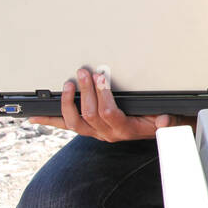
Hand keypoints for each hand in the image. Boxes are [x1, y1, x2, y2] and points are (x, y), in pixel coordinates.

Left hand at [27, 66, 196, 140]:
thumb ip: (169, 121)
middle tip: (84, 72)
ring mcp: (96, 133)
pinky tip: (35, 117)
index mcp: (126, 130)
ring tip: (68, 84)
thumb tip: (165, 121)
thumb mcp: (171, 119)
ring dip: (68, 102)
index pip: (109, 114)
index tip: (102, 77)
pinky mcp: (89, 130)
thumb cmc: (163, 120)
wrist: (160, 132)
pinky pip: (67, 126)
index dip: (103, 96)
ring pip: (74, 122)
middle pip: (89, 115)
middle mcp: (108, 134)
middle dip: (85, 92)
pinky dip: (50, 121)